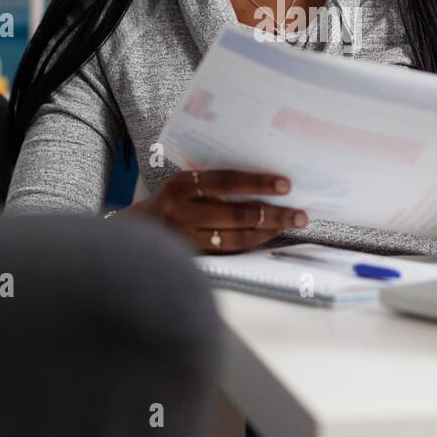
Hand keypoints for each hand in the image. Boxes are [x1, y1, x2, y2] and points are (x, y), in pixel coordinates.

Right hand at [121, 169, 308, 253]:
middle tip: (300, 214)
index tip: (285, 185)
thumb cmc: (169, 200)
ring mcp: (186, 237)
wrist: (136, 229)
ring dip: (268, 231)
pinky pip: (229, 250)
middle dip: (272, 214)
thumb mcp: (183, 183)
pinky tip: (268, 236)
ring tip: (290, 224)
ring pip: (236, 237)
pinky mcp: (193, 255)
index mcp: (181, 185)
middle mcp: (182, 211)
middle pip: (237, 213)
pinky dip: (252, 243)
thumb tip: (260, 181)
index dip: (258, 183)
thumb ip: (212, 182)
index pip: (227, 182)